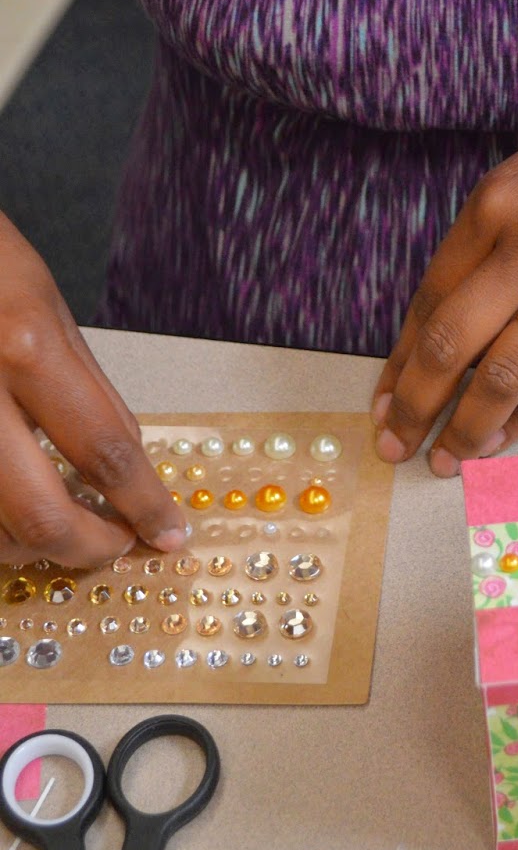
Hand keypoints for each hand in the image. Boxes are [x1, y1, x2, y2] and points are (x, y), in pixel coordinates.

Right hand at [0, 211, 185, 565]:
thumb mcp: (45, 302)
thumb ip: (85, 384)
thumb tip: (125, 457)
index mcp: (25, 348)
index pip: (105, 450)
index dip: (144, 503)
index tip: (168, 531)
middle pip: (41, 513)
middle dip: (89, 547)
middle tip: (115, 547)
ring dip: (32, 544)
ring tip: (62, 528)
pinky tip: (13, 513)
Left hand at [372, 59, 517, 473]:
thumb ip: (492, 238)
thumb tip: (443, 323)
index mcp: (499, 201)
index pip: (430, 298)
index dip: (402, 361)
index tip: (386, 401)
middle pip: (455, 343)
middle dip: (417, 406)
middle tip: (396, 445)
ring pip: (510, 373)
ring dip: (470, 426)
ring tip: (449, 459)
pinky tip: (506, 436)